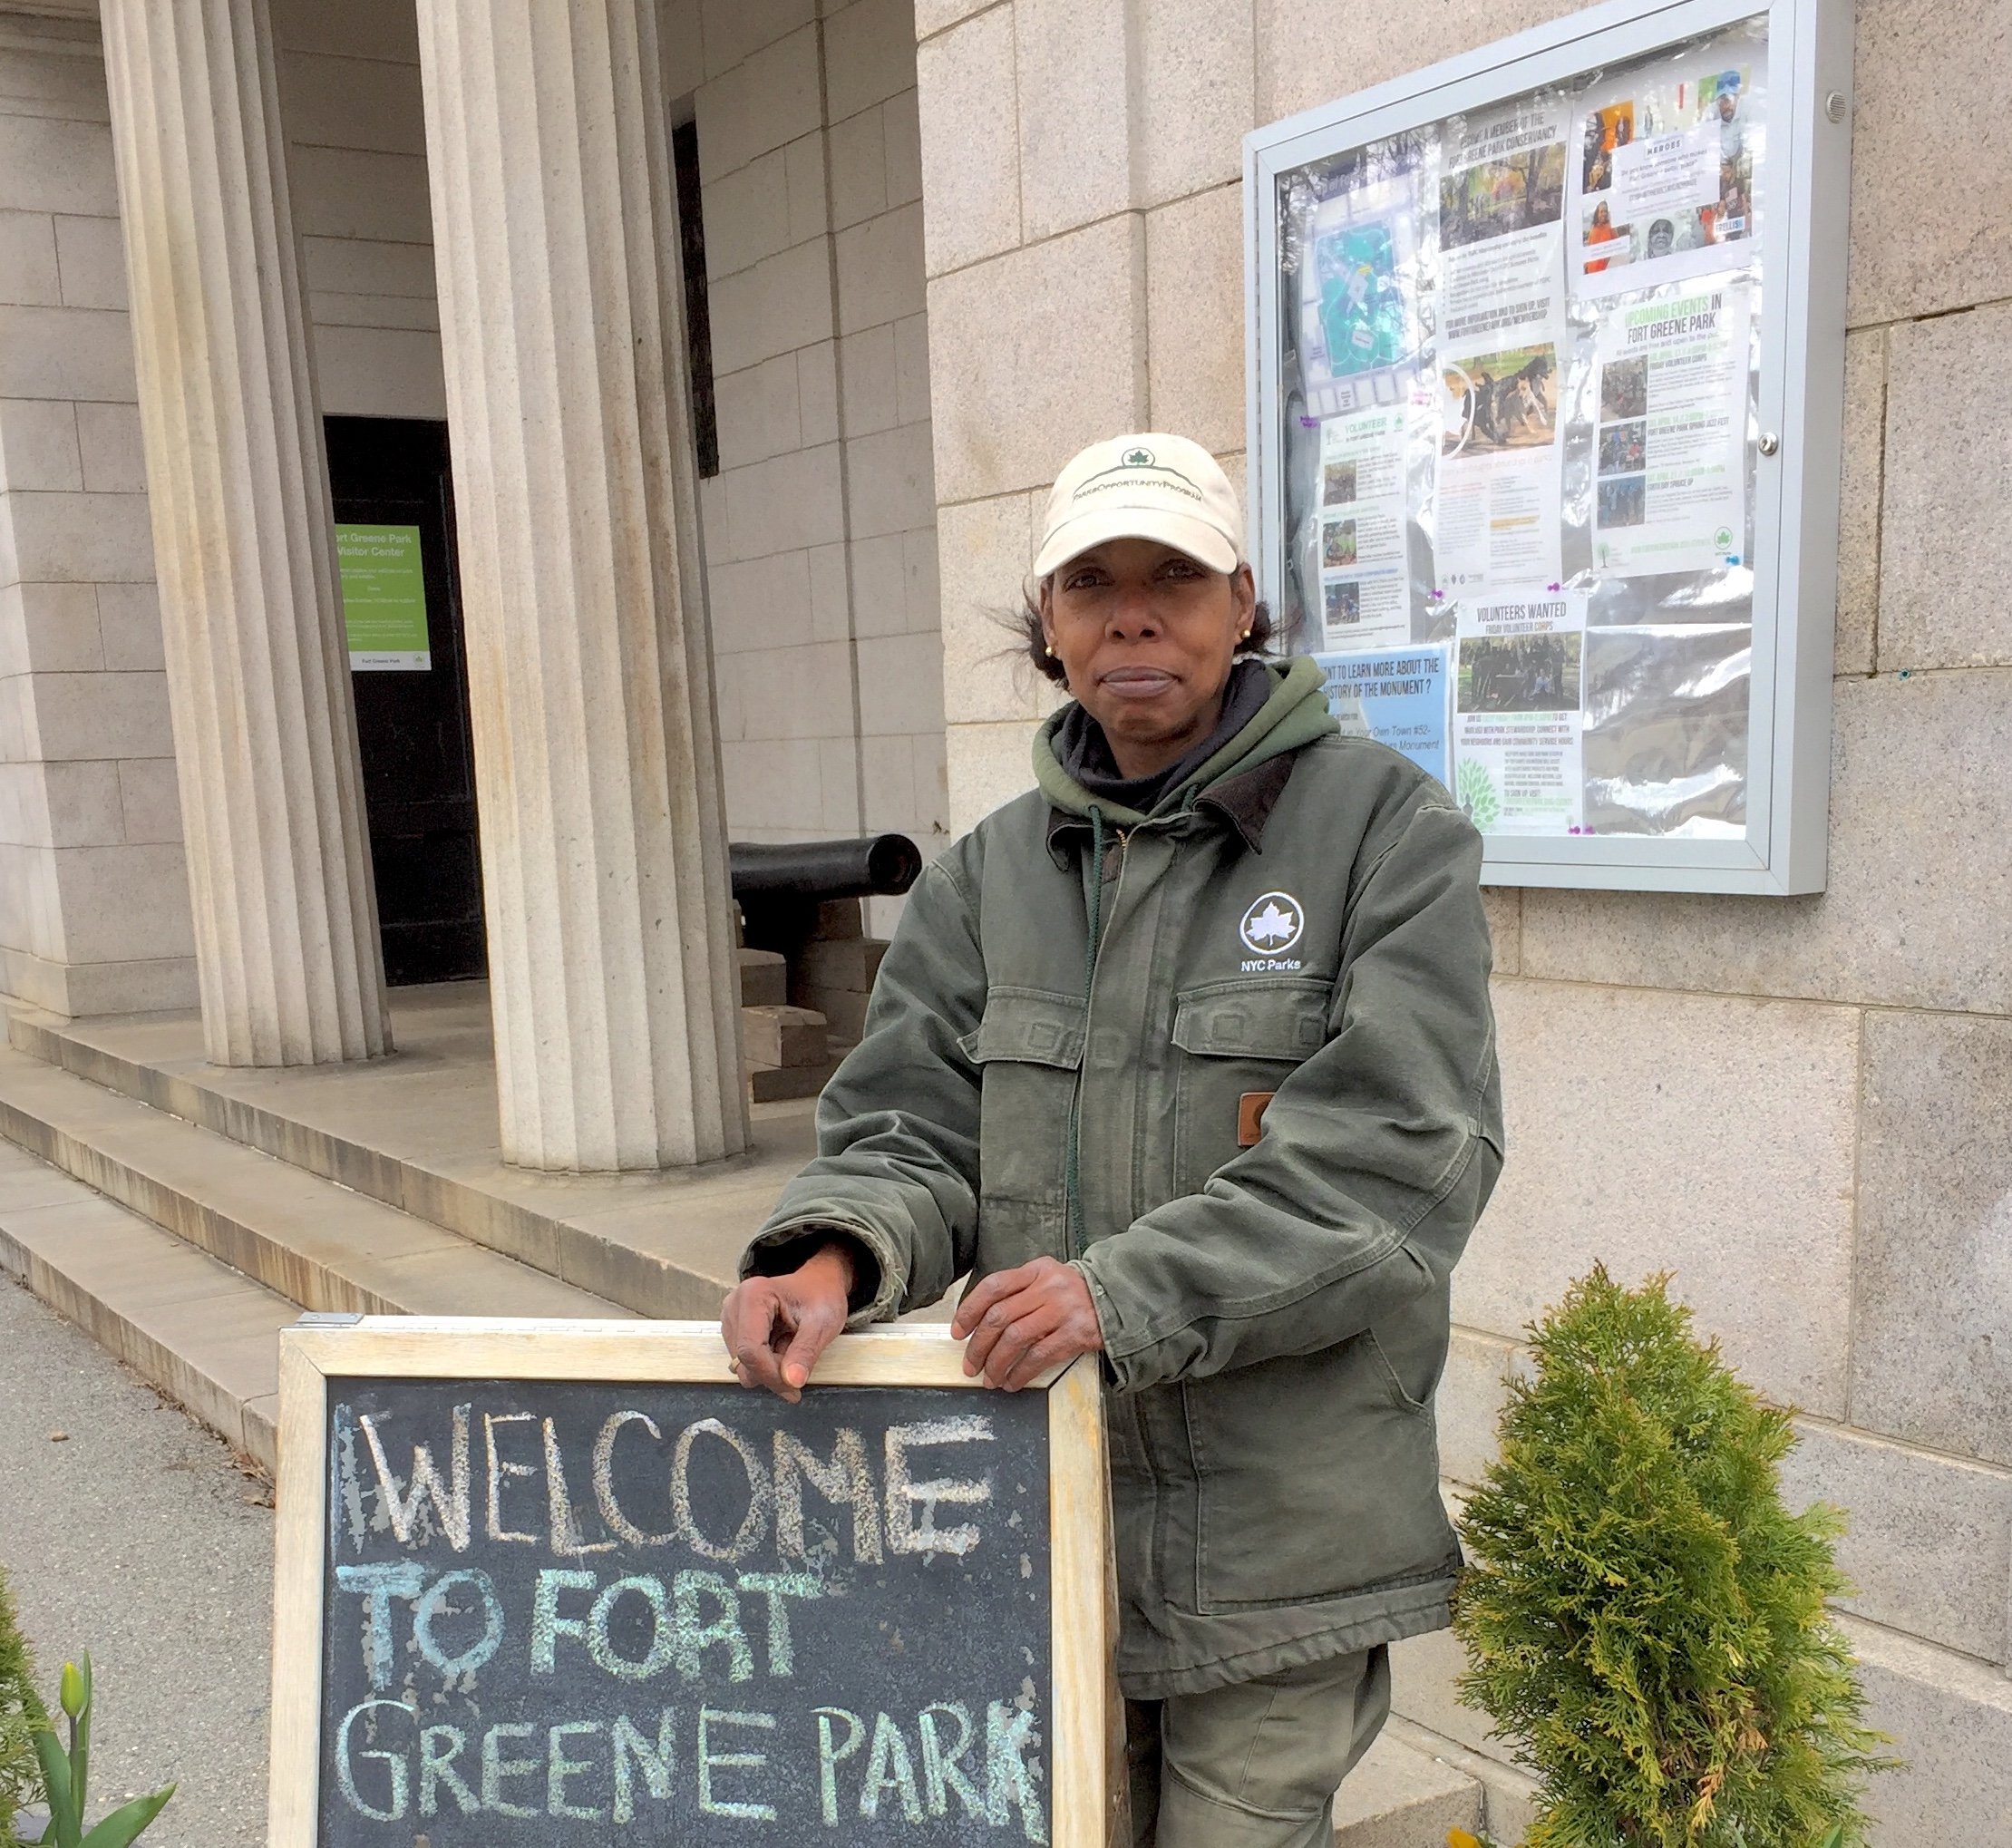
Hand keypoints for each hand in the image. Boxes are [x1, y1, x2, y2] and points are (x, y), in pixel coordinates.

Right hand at [719, 1241, 855, 1402]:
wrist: (818, 1284)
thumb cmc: (821, 1296)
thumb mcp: (822, 1323)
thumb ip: (806, 1352)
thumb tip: (792, 1381)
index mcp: (754, 1295)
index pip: (750, 1350)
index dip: (771, 1374)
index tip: (794, 1386)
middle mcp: (735, 1305)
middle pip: (744, 1361)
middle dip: (772, 1374)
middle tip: (799, 1369)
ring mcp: (732, 1318)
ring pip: (742, 1366)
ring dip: (769, 1370)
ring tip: (792, 1350)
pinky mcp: (733, 1330)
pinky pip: (744, 1362)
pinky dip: (765, 1364)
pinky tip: (782, 1349)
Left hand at [951, 1256, 1102, 1391]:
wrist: (1116, 1299)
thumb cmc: (1072, 1293)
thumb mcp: (1046, 1279)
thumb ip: (1018, 1292)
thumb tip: (979, 1323)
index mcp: (1035, 1271)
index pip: (994, 1286)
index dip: (970, 1309)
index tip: (958, 1331)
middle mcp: (1047, 1288)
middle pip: (1000, 1316)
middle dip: (978, 1345)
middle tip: (969, 1364)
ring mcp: (1062, 1310)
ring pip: (1016, 1338)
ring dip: (996, 1363)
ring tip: (989, 1378)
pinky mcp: (1075, 1334)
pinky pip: (1039, 1356)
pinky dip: (1020, 1373)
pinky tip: (1012, 1382)